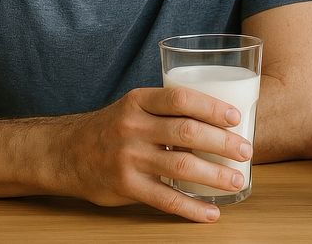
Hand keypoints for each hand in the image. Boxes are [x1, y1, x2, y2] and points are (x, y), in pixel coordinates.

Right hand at [56, 86, 252, 221]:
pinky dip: (192, 207)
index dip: (211, 107)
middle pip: (187, 132)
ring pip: (180, 165)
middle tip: (246, 151)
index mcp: (139, 101)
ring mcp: (128, 158)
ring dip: (214, 175)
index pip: (180, 98)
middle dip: (222, 143)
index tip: (235, 117)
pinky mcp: (125, 186)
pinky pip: (164, 199)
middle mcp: (133, 127)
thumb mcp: (134, 107)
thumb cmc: (112, 128)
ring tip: (236, 180)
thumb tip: (219, 118)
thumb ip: (167, 110)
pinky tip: (211, 213)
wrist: (66, 152)